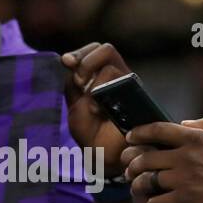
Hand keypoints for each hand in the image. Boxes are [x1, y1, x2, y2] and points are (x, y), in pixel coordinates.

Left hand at [61, 41, 129, 176]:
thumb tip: (66, 59)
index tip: (66, 63)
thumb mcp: (73, 101)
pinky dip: (106, 95)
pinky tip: (99, 111)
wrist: (101, 153)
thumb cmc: (88, 128)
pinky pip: (123, 85)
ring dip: (95, 85)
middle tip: (79, 82)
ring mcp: (129, 87)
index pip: (95, 49)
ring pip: (112, 69)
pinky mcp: (136, 99)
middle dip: (87, 62)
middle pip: (106, 49)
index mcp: (101, 74)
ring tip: (91, 107)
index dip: (80, 52)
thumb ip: (71, 80)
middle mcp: (118, 76)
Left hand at [124, 116, 202, 202]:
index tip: (130, 137)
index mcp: (196, 139)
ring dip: (138, 185)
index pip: (158, 129)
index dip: (139, 132)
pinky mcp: (184, 202)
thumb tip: (184, 123)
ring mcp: (183, 181)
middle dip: (133, 164)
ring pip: (145, 181)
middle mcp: (186, 157)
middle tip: (130, 169)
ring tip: (138, 188)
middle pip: (145, 157)